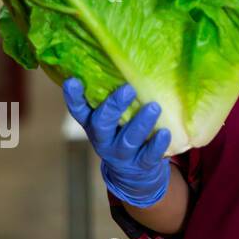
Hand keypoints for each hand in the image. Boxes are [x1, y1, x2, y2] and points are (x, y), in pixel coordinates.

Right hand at [63, 79, 171, 208]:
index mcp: (94, 125)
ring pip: (127, 140)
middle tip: (128, 89)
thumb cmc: (124, 134)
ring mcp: (121, 155)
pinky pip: (148, 156)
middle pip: (102, 124)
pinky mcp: (140, 165)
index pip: (79, 111)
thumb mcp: (115, 121)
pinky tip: (165, 133)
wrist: (134, 177)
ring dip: (140, 123)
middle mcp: (103, 140)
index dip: (74, 97)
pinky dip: (156, 145)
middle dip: (113, 106)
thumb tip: (127, 62)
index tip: (73, 80)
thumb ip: (115, 100)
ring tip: (154, 107)